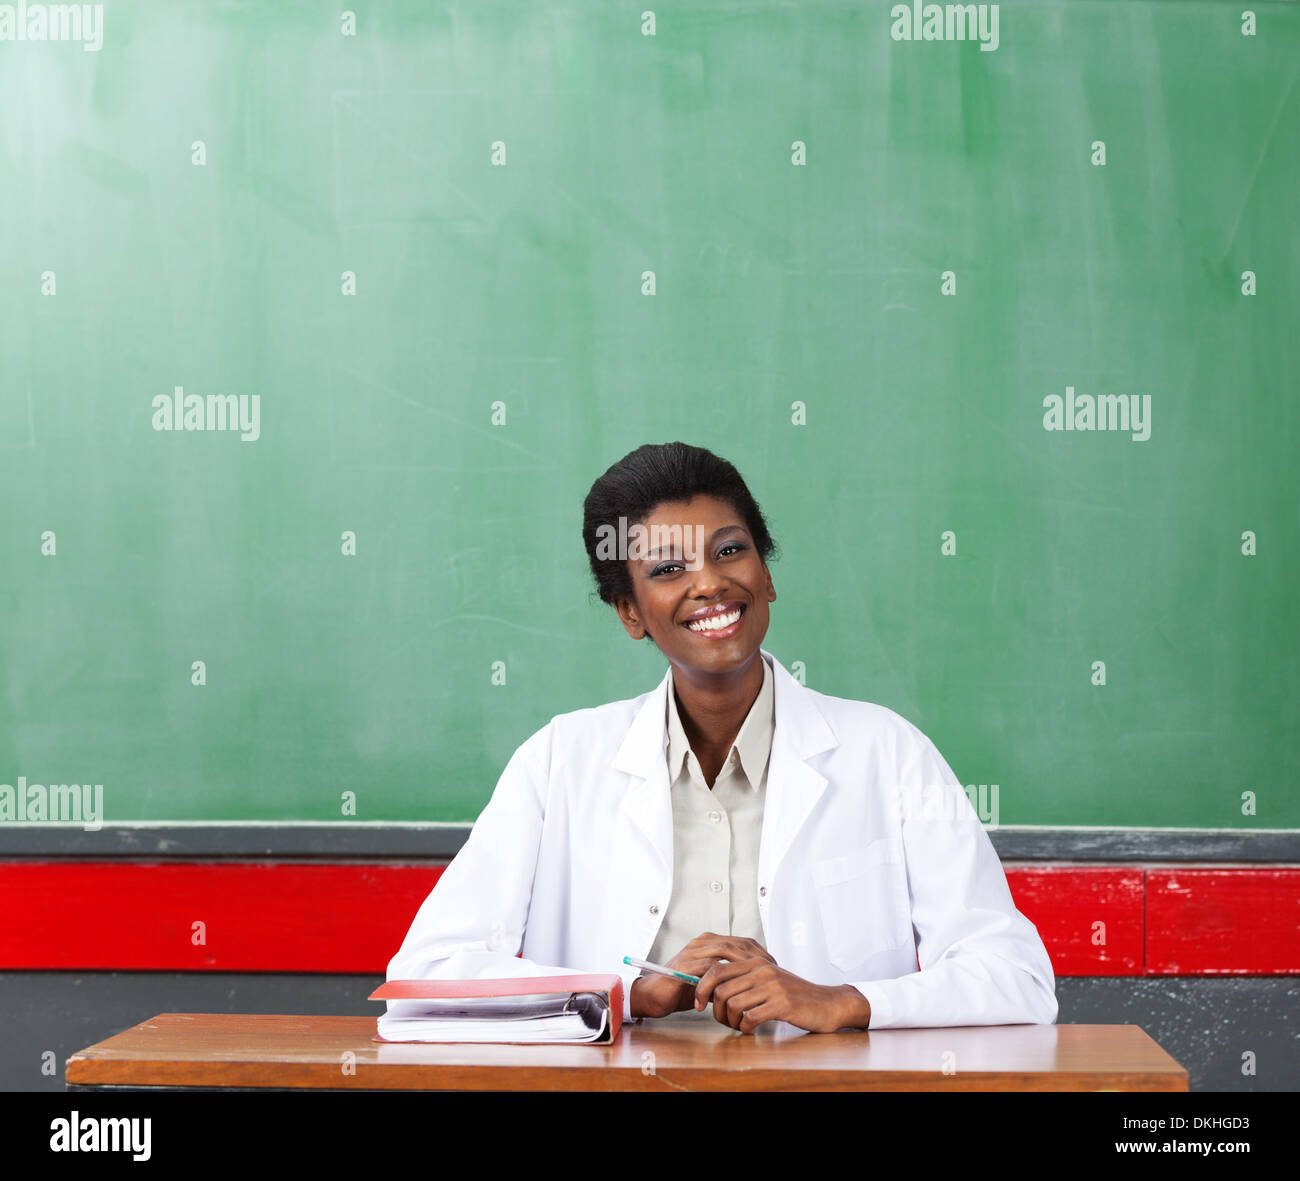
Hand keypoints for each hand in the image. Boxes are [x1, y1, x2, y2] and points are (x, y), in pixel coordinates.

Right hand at [629, 933, 775, 1018]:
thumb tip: (754, 980)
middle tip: (771, 972)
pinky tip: (737, 988)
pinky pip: (709, 968)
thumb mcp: (712, 981)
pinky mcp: (685, 965)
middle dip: (757, 958)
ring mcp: (693, 952)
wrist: (655, 996)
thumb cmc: (683, 989)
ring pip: (725, 953)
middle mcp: (702, 943)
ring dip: (743, 966)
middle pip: (737, 944)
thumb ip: (728, 976)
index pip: (742, 942)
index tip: (774, 966)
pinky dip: (725, 978)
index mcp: (709, 942)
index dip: (760, 953)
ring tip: (757, 979)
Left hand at [694, 958, 871, 1033]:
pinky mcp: (782, 1004)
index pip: (716, 969)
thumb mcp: (769, 980)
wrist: (828, 1003)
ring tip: (736, 1026)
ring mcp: (772, 986)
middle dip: (713, 1008)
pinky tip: (750, 1030)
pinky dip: (744, 1028)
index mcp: (756, 962)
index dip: (702, 987)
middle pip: (719, 987)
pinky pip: (749, 1018)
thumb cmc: (796, 995)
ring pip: (732, 1004)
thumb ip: (745, 979)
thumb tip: (714, 987)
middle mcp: (762, 970)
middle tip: (719, 1019)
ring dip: (729, 1021)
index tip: (699, 1003)